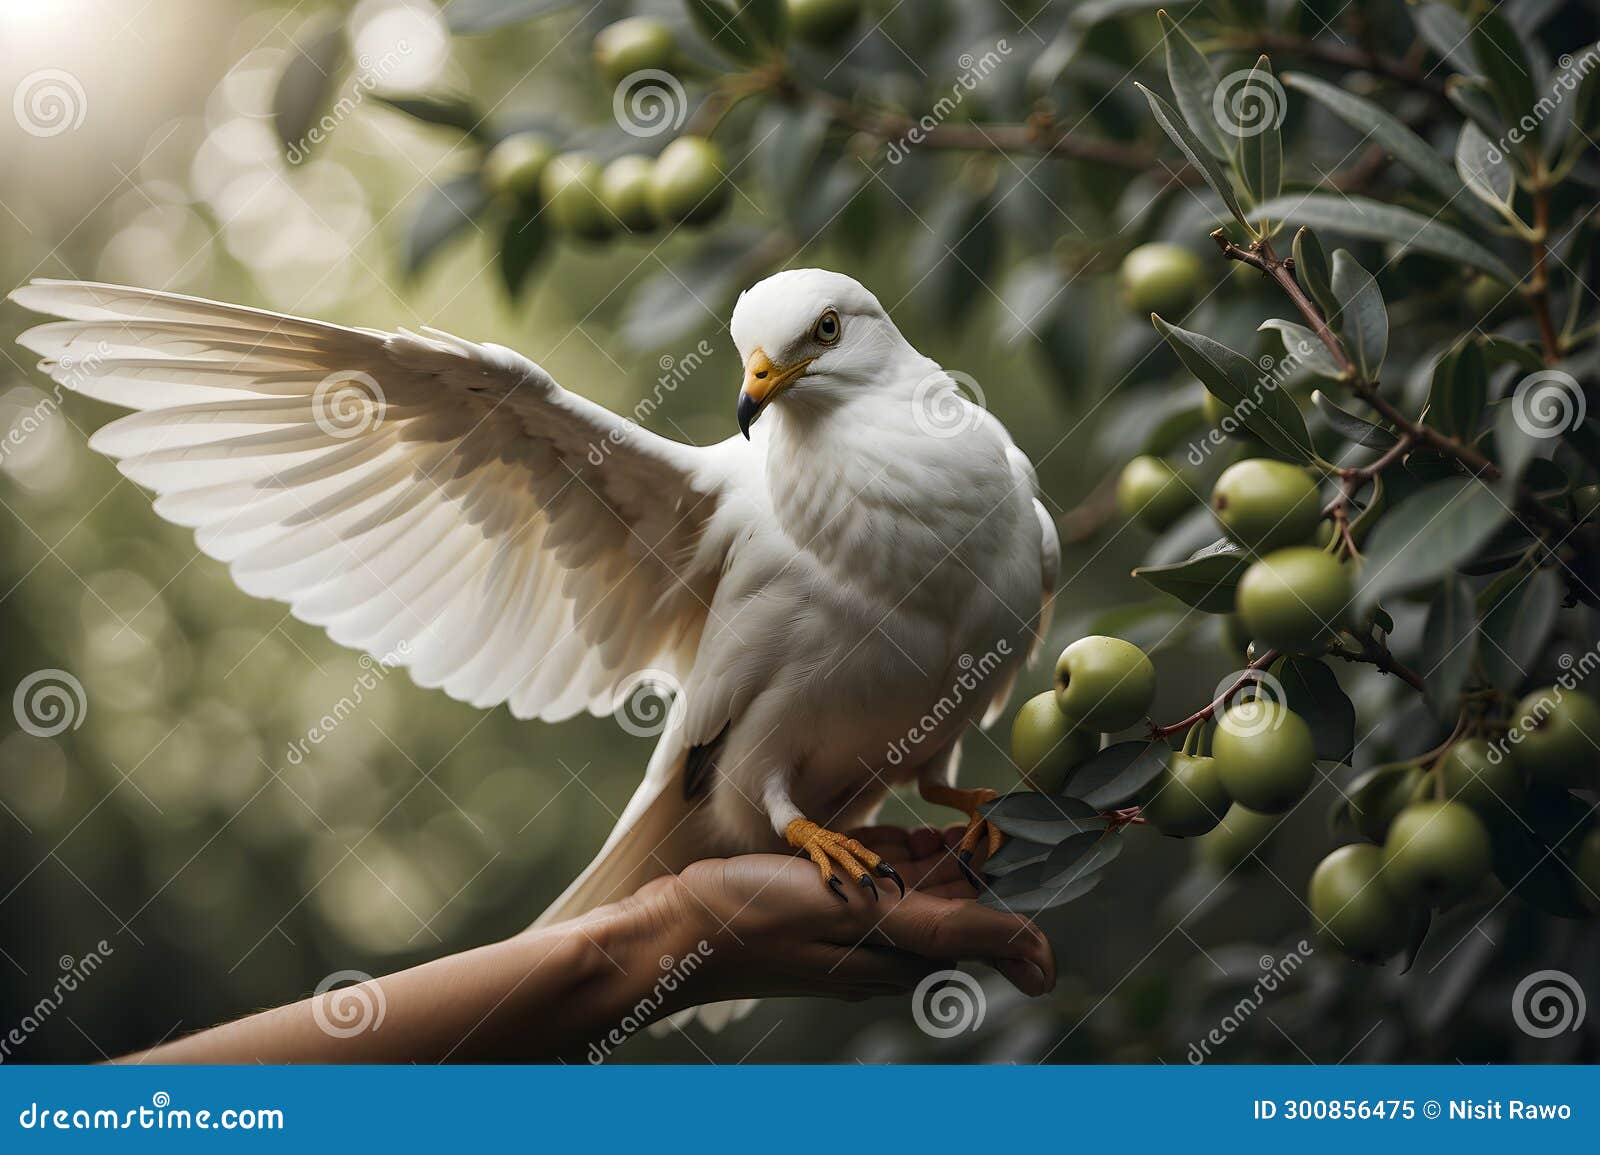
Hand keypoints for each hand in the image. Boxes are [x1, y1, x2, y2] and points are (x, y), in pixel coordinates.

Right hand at [624, 825, 1054, 1004]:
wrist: (674, 929)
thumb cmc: (760, 919)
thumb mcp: (862, 914)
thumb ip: (951, 928)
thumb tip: (1039, 952)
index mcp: (907, 954)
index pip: (987, 917)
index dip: (1012, 870)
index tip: (1027, 824)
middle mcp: (888, 946)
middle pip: (954, 897)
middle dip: (978, 853)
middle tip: (999, 804)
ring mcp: (854, 926)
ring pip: (918, 884)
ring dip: (942, 849)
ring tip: (969, 808)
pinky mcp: (825, 906)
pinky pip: (876, 878)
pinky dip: (897, 851)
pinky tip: (911, 826)